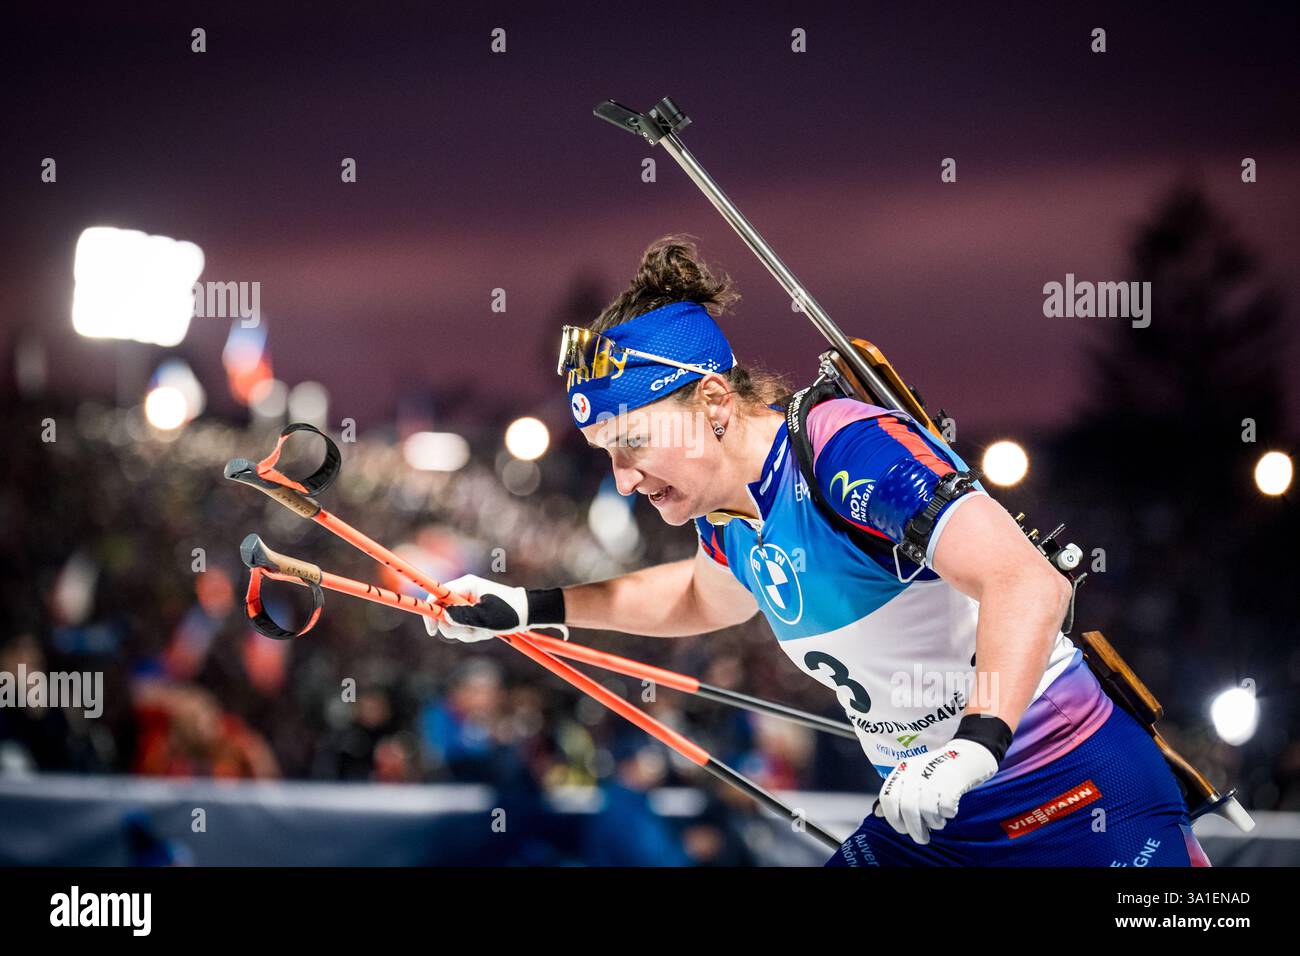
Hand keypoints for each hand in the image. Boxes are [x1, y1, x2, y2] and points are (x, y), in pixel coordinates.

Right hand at [423, 575, 566, 642]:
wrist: (529, 613)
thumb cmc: (510, 611)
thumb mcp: (486, 617)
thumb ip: (463, 617)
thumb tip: (443, 616)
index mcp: (465, 585)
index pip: (437, 595)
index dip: (430, 612)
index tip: (432, 630)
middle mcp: (464, 592)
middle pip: (444, 613)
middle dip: (456, 628)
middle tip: (473, 632)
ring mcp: (468, 603)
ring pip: (454, 623)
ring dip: (468, 632)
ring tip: (486, 631)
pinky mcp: (473, 612)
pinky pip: (464, 627)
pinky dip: (474, 633)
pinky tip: (487, 631)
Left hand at [873, 737, 998, 844]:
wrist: (969, 754)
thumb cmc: (938, 771)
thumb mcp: (913, 777)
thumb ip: (896, 794)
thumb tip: (877, 813)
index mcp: (903, 769)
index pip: (888, 797)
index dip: (892, 818)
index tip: (902, 829)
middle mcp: (915, 771)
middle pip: (908, 808)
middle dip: (915, 829)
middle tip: (922, 838)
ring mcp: (934, 775)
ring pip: (927, 810)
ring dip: (934, 823)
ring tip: (939, 822)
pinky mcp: (953, 780)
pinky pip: (946, 807)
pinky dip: (948, 814)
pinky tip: (950, 811)